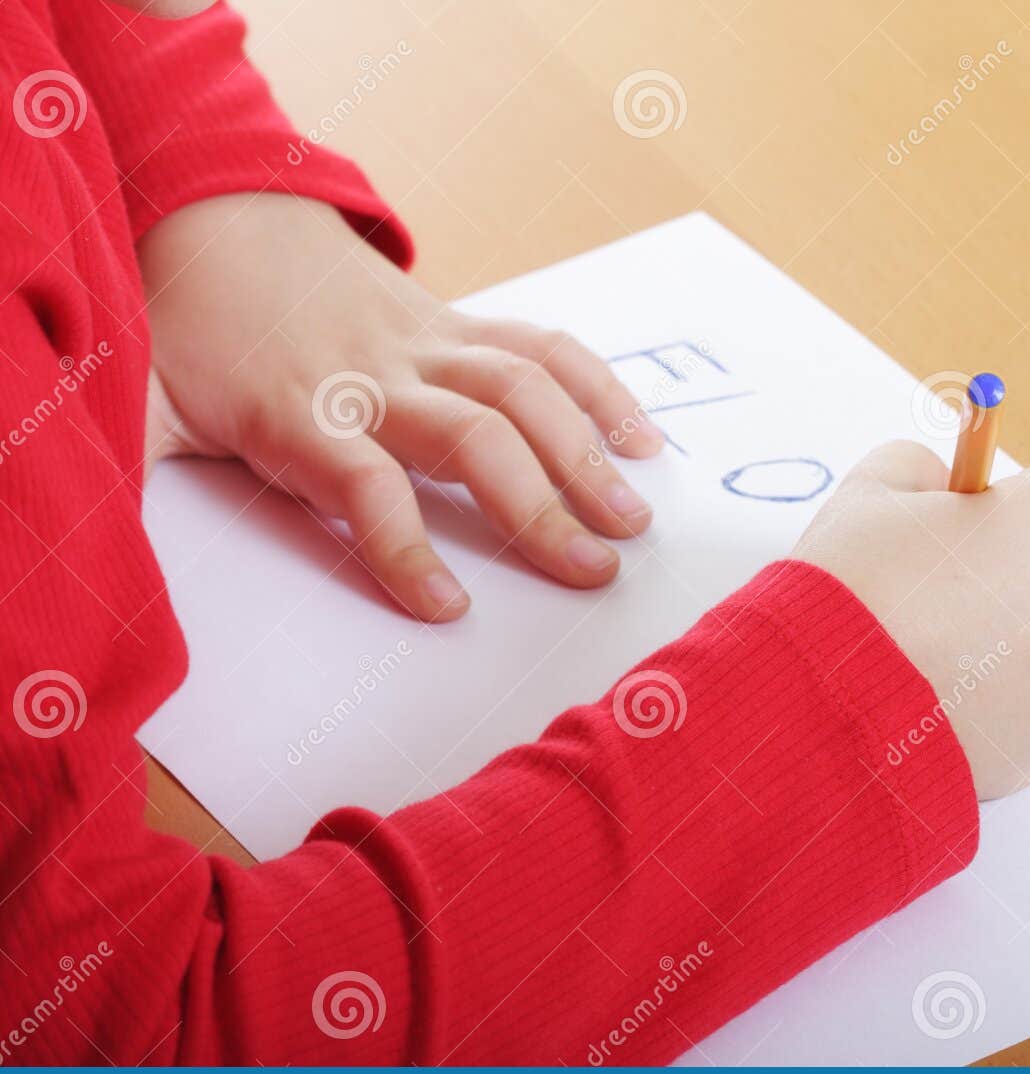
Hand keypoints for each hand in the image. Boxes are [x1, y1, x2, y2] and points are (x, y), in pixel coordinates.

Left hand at [137, 192, 663, 620]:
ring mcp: (428, 342)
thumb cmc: (191, 335)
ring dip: (586, 451)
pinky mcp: (461, 323)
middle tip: (595, 572)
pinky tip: (641, 438)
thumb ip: (130, 477)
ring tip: (635, 517)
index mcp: (299, 413)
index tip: (449, 611)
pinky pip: (542, 345)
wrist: (220, 219)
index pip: (360, 485)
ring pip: (521, 387)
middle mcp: (375, 376)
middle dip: (538, 507)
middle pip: (468, 438)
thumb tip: (101, 561)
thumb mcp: (140, 407)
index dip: (405, 548)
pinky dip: (598, 387)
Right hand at [793, 441, 1029, 798]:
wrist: (826, 708)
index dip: (1007, 512)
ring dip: (1004, 646)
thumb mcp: (876, 489)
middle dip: (1014, 581)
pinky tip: (934, 699)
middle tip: (934, 596)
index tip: (958, 532)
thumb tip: (940, 491)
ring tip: (925, 656)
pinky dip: (995, 704)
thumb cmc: (858, 583)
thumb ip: (922, 470)